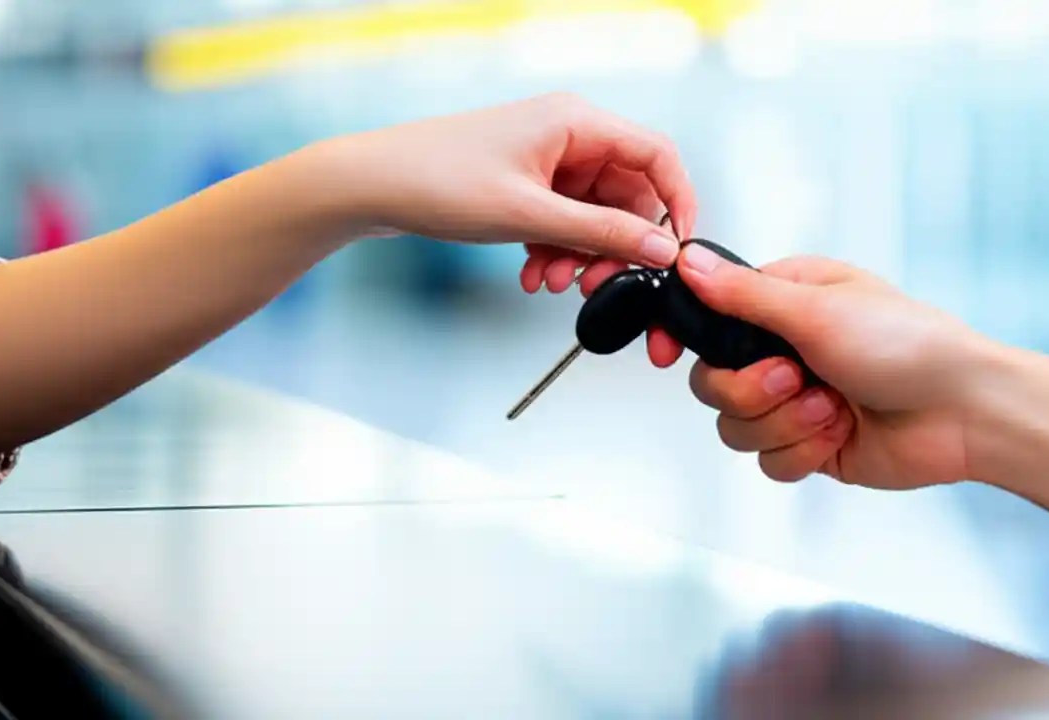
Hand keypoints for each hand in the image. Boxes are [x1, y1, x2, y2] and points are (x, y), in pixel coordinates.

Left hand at [319, 92, 696, 272]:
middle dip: (615, 245)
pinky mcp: (526, 185)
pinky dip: (555, 251)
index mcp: (577, 122)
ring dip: (580, 255)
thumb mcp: (531, 216)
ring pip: (593, 215)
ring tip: (551, 283)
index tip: (675, 252)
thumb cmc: (439, 181)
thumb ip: (603, 233)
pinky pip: (563, 222)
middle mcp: (568, 136)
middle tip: (598, 283)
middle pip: (627, 195)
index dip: (677, 204)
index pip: (657, 156)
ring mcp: (546, 161)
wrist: (371, 187)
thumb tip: (661, 249)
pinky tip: (532, 275)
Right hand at [674, 244, 995, 488]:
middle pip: (710, 382)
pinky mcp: (810, 445)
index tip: (665, 352)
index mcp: (784, 303)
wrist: (964, 413)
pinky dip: (802, 451)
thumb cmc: (909, 345)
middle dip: (750, 390)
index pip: (706, 317)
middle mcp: (784, 349)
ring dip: (783, 423)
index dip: (679, 336)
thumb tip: (688, 261)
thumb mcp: (818, 309)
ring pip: (735, 426)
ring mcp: (795, 400)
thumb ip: (743, 294)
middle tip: (795, 377)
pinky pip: (767, 461)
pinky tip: (839, 433)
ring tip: (830, 408)